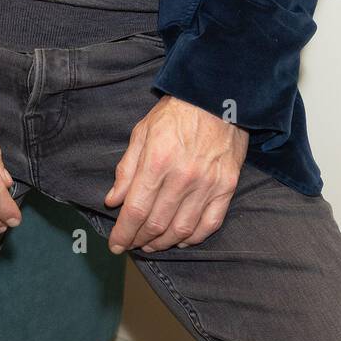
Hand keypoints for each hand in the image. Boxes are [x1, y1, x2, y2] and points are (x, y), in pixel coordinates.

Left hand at [103, 96, 249, 253]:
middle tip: (132, 244)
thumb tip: (113, 201)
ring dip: (164, 243)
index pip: (135, 210)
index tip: (115, 245)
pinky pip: (210, 224)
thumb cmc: (176, 112)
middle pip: (157, 224)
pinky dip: (194, 238)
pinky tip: (181, 239)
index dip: (123, 233)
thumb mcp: (142, 132)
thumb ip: (127, 168)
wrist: (215, 96)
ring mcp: (207, 184)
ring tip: (152, 244)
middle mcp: (183, 177)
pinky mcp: (227, 187)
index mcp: (157, 161)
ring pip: (182, 229)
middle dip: (140, 240)